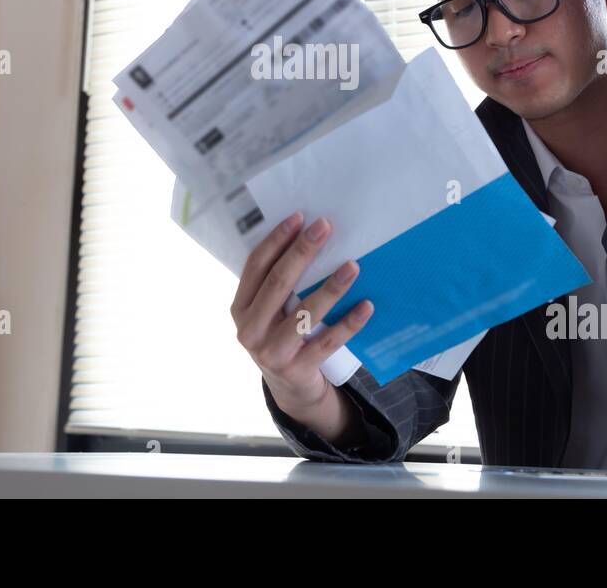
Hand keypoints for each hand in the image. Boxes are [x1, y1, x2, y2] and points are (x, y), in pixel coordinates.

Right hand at [230, 211, 372, 413]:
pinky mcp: (297, 369)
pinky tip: (366, 306)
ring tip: (353, 265)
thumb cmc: (282, 336)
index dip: (276, 240)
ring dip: (331, 286)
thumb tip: (307, 236)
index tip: (299, 217)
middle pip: (279, 282)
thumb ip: (277, 284)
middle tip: (326, 227)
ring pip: (304, 312)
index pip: (256, 266)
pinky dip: (349, 323)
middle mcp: (250, 330)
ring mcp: (271, 352)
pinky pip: (328, 341)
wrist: (290, 389)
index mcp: (240, 308)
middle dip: (303, 251)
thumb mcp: (268, 313)